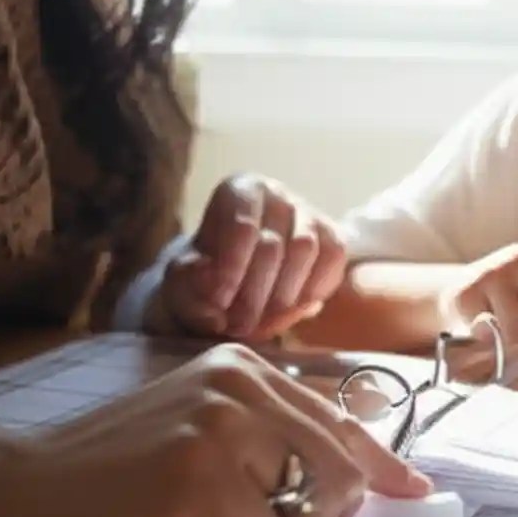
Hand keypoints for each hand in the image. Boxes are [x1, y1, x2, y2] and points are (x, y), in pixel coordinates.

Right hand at [0, 344, 430, 516]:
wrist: (22, 489)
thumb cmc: (119, 474)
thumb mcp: (207, 434)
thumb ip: (274, 444)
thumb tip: (359, 484)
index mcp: (248, 367)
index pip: (341, 419)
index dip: (381, 463)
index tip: (413, 488)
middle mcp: (242, 380)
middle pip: (343, 467)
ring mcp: (221, 420)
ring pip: (309, 508)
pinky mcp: (199, 469)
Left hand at [163, 174, 346, 340]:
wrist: (236, 288)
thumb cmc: (206, 280)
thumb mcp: (183, 282)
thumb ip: (188, 279)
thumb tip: (208, 272)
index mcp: (239, 191)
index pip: (242, 226)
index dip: (232, 268)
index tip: (220, 303)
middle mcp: (277, 194)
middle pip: (275, 244)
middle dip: (254, 294)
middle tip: (238, 325)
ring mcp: (309, 215)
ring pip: (305, 251)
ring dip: (282, 297)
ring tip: (261, 322)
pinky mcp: (333, 239)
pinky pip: (332, 262)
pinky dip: (312, 290)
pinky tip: (290, 309)